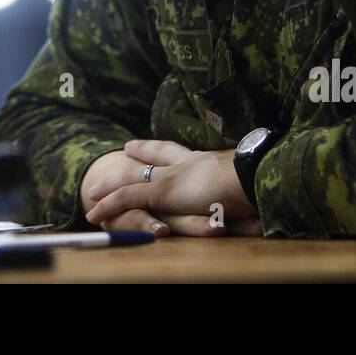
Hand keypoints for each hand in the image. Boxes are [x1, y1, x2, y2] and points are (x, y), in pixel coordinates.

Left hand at [84, 139, 258, 233]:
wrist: (254, 177)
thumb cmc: (261, 185)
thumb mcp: (250, 190)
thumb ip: (243, 196)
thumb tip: (254, 211)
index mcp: (211, 162)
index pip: (188, 153)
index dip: (176, 148)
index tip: (168, 142)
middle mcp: (191, 164)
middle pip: (160, 155)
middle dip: (143, 152)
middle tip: (127, 147)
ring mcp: (175, 176)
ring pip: (135, 178)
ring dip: (112, 185)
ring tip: (94, 191)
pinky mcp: (163, 192)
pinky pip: (129, 197)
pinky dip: (110, 204)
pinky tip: (94, 210)